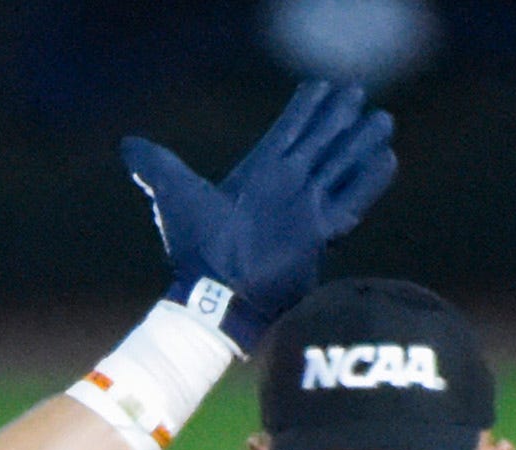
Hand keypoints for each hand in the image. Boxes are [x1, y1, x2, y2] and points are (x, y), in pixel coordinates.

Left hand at [121, 78, 397, 353]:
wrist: (214, 297)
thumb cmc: (193, 251)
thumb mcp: (173, 195)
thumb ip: (155, 167)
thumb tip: (127, 145)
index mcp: (258, 174)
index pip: (289, 130)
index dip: (306, 108)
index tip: (323, 86)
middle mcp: (286, 188)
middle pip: (320, 143)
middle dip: (339, 119)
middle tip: (359, 94)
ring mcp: (305, 209)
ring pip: (341, 165)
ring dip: (360, 143)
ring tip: (382, 120)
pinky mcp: (319, 234)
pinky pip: (352, 202)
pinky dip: (369, 181)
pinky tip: (388, 159)